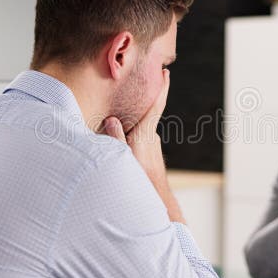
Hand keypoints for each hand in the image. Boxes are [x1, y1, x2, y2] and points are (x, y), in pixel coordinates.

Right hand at [103, 70, 183, 222]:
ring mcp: (150, 146)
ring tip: (122, 112)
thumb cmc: (138, 182)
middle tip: (140, 82)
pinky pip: (138, 137)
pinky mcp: (148, 154)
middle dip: (142, 101)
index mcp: (145, 135)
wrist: (156, 204)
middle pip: (145, 114)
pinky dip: (132, 134)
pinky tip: (123, 138)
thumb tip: (111, 120)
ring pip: (140, 127)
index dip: (160, 88)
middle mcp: (151, 138)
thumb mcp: (123, 159)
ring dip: (134, 121)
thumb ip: (115, 139)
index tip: (165, 73)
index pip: (154, 106)